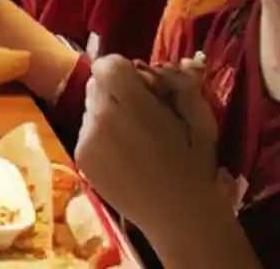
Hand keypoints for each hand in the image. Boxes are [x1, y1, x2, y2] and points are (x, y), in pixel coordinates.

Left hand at [75, 55, 221, 240]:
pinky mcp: (81, 158)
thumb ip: (178, 83)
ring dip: (108, 111)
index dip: (126, 70)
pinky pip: (87, 130)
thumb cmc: (194, 165)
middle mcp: (100, 117)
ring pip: (90, 107)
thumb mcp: (199, 116)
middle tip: (141, 109)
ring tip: (135, 137)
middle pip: (97, 83)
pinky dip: (102, 134)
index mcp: (130, 102)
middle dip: (117, 90)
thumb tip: (166, 64)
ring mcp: (86, 139)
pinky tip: (125, 154)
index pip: (108, 63)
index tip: (144, 86)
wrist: (178, 216)